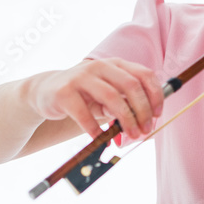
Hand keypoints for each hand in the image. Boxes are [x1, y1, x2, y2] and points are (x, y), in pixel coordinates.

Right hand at [27, 58, 163, 142]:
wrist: (45, 91)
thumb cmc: (84, 94)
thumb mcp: (107, 95)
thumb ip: (125, 103)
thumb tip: (146, 120)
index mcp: (116, 64)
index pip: (144, 74)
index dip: (155, 95)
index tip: (158, 114)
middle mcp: (101, 66)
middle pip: (131, 86)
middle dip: (142, 111)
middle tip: (146, 130)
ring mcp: (81, 76)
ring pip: (111, 97)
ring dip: (124, 120)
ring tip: (129, 136)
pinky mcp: (64, 91)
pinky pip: (83, 112)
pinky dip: (94, 128)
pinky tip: (99, 138)